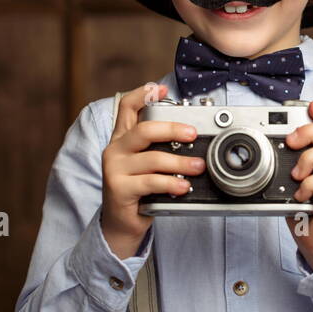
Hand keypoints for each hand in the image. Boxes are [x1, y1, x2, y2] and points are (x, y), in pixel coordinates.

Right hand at [100, 83, 205, 259]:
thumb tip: (192, 136)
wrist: (123, 223)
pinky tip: (184, 186)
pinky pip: (151, 181)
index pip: (127, 107)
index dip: (143, 93)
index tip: (162, 88)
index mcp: (123, 139)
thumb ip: (162, 147)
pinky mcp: (118, 188)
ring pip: (152, 158)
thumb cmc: (141, 190)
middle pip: (144, 129)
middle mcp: (115, 150)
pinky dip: (171, 183)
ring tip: (198, 166)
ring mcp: (114, 169)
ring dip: (180, 162)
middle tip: (193, 134)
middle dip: (172, 129)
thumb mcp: (149, 164)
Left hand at [283, 100, 312, 270]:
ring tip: (296, 174)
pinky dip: (310, 184)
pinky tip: (301, 194)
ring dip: (308, 158)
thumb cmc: (308, 213)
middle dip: (310, 130)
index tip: (310, 106)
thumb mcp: (296, 183)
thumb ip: (292, 164)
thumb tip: (275, 146)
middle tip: (291, 141)